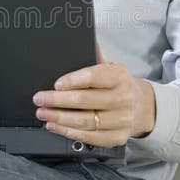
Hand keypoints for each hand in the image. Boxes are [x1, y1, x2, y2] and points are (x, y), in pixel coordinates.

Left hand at [33, 45, 155, 146]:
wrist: (140, 107)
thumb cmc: (117, 85)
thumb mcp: (110, 68)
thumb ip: (95, 58)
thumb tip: (88, 42)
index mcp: (120, 77)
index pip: (94, 77)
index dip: (73, 80)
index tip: (56, 84)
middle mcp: (123, 98)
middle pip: (85, 101)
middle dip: (57, 100)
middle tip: (40, 99)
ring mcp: (121, 120)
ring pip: (85, 121)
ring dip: (59, 118)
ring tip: (43, 112)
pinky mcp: (116, 137)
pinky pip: (88, 137)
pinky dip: (68, 132)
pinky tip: (55, 126)